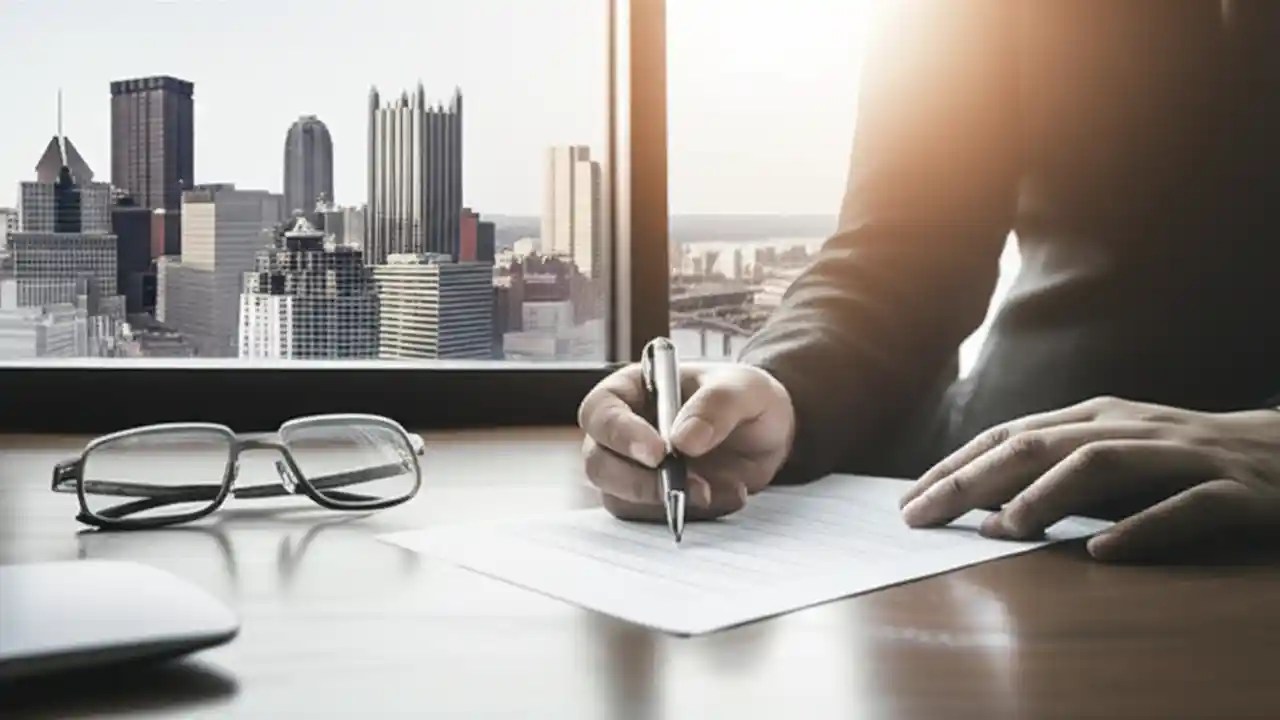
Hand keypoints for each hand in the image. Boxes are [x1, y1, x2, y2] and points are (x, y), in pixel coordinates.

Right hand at [578, 363, 794, 521]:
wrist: (766, 434)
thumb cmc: (746, 398)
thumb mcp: (745, 388)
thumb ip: (716, 405)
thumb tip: (682, 440)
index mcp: (632, 390)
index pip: (600, 412)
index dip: (619, 434)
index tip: (658, 453)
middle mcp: (622, 432)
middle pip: (598, 463)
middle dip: (637, 482)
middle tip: (685, 487)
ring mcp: (633, 470)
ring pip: (620, 498)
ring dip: (665, 503)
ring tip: (718, 490)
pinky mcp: (651, 501)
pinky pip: (651, 518)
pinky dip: (688, 514)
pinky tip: (725, 495)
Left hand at [897, 396, 1279, 561]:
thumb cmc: (1185, 460)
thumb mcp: (1115, 454)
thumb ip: (1056, 469)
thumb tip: (982, 504)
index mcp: (1097, 417)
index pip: (1009, 435)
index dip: (955, 466)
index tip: (908, 503)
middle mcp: (1130, 428)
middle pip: (1037, 444)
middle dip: (972, 479)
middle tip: (922, 517)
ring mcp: (1182, 456)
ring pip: (1101, 463)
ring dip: (1045, 495)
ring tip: (1002, 529)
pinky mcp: (1233, 492)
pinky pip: (1185, 508)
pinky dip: (1144, 527)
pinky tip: (1105, 552)